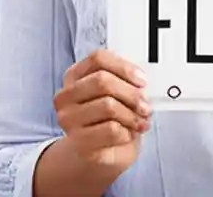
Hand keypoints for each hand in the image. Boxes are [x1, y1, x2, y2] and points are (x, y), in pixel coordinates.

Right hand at [53, 49, 151, 174]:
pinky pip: (112, 130)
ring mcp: (69, 119)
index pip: (98, 59)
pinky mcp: (79, 141)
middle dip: (131, 94)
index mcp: (74, 76)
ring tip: (139, 122)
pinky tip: (127, 135)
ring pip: (108, 106)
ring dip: (132, 116)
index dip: (124, 67)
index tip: (142, 80)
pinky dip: (127, 133)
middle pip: (102, 81)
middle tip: (146, 106)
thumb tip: (141, 83)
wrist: (99, 154)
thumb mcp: (115, 96)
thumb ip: (125, 83)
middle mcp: (66, 96)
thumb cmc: (109, 120)